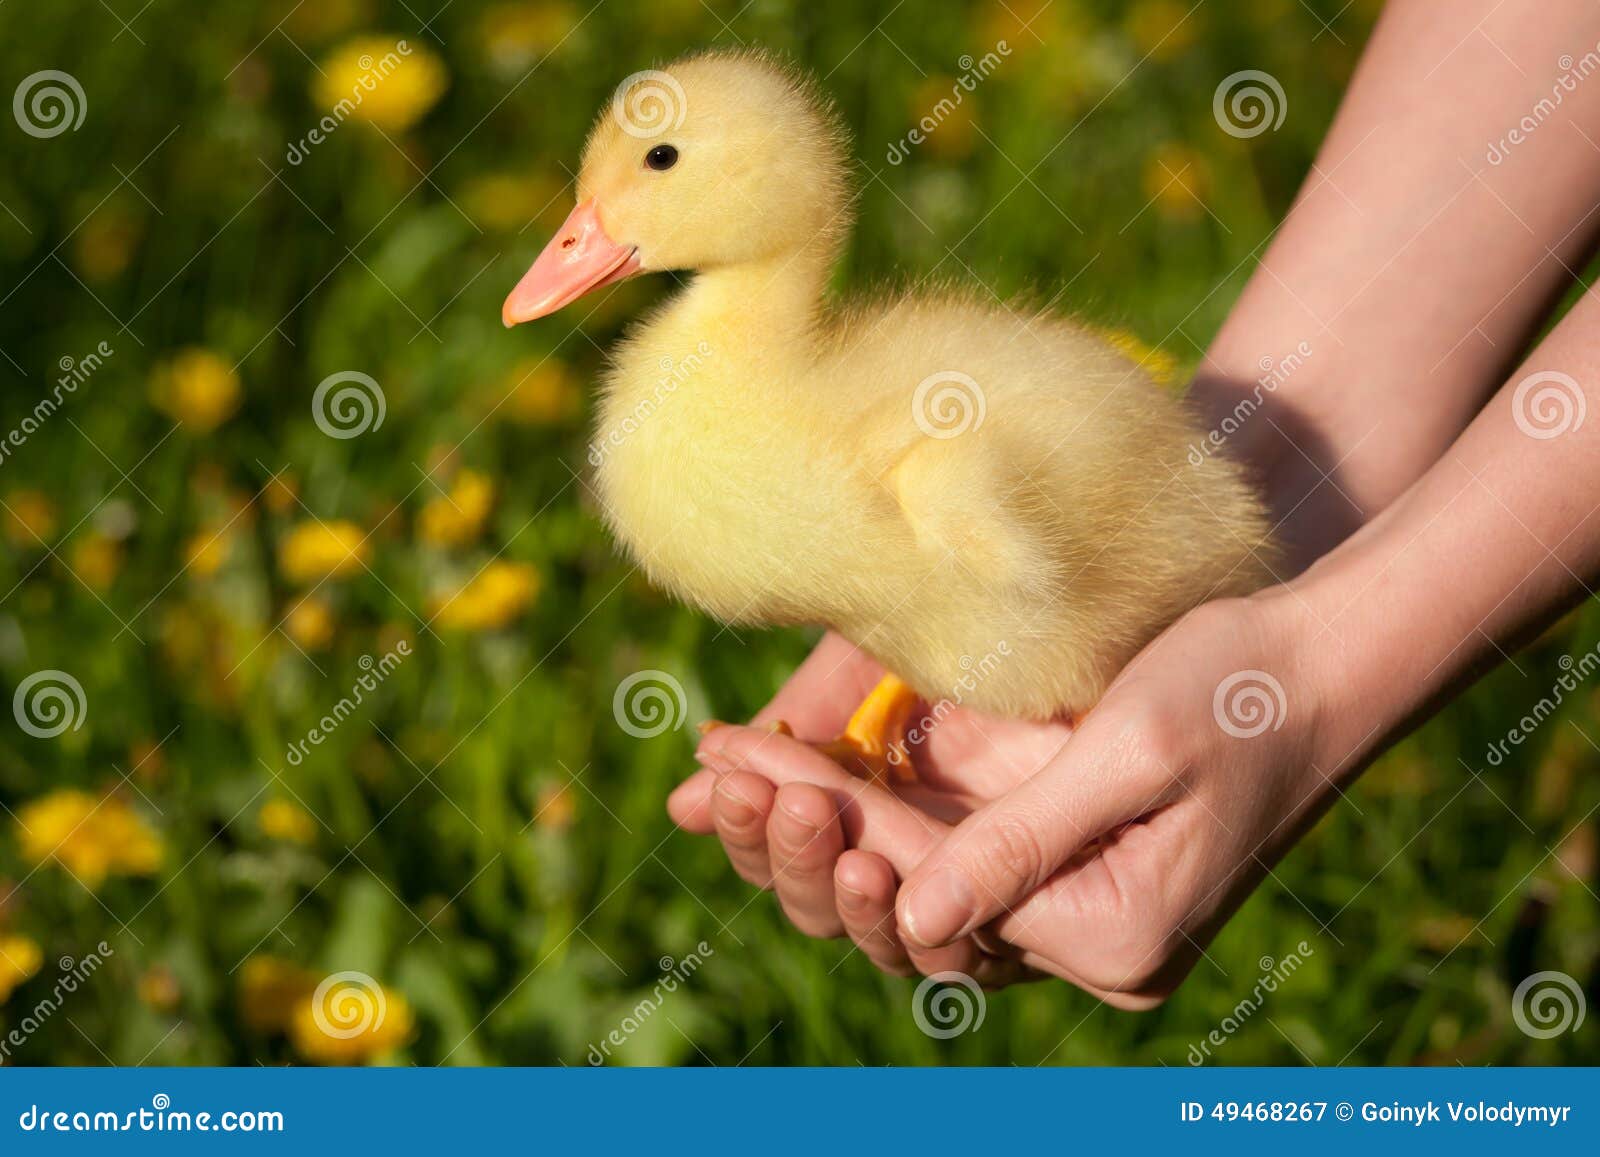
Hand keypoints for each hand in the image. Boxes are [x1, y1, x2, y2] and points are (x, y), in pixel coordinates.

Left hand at [673, 593, 1351, 1006]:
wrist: (1324, 655)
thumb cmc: (1243, 688)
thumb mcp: (1132, 752)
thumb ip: (1022, 841)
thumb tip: (914, 920)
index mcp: (1109, 936)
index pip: (930, 881)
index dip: (828, 816)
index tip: (735, 752)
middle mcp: (1080, 938)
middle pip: (905, 897)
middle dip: (805, 828)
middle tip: (711, 772)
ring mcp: (1063, 894)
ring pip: (909, 873)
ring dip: (818, 817)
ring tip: (720, 770)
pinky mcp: (1054, 847)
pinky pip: (939, 834)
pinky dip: (865, 793)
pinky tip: (788, 754)